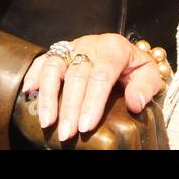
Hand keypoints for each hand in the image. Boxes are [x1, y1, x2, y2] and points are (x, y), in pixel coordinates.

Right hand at [19, 34, 165, 142]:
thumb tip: (134, 102)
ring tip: (46, 122)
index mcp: (114, 48)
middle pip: (77, 75)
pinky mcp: (60, 52)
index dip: (92, 101)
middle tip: (67, 134)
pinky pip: (43, 61)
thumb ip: (145, 87)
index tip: (86, 126)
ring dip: (48, 96)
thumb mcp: (148, 74)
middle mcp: (90, 44)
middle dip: (70, 107)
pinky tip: (29, 94)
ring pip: (55, 66)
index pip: (102, 75)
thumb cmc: (134, 68)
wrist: (125, 52)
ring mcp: (72, 47)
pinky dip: (34, 76)